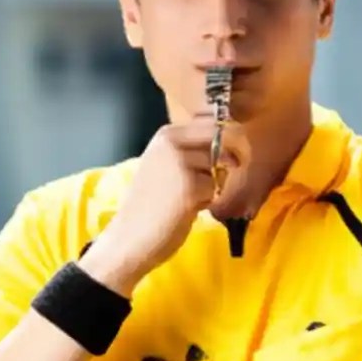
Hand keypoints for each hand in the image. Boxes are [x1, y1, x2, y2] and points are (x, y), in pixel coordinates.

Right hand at [82, 119, 250, 294]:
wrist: (130, 237)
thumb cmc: (149, 204)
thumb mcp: (165, 166)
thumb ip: (191, 152)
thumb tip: (231, 142)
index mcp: (166, 135)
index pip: (211, 124)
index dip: (226, 139)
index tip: (224, 156)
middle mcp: (172, 143)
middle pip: (220, 143)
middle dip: (226, 160)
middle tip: (211, 179)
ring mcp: (181, 164)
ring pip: (220, 169)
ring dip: (212, 186)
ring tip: (188, 199)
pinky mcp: (191, 187)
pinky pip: (216, 190)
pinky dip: (208, 202)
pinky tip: (187, 210)